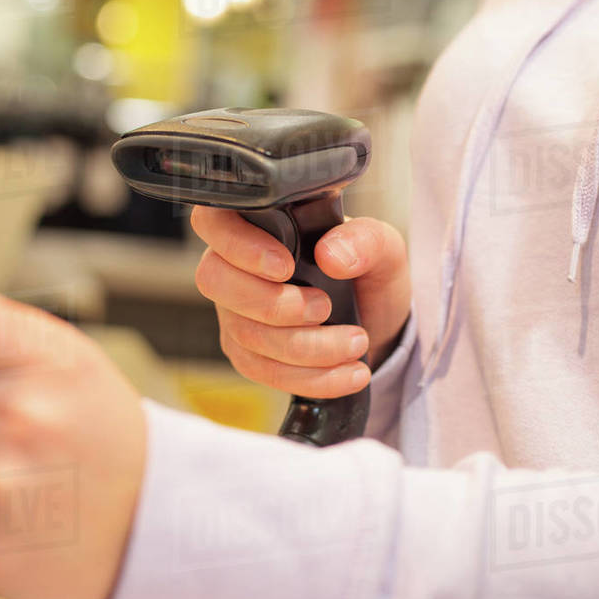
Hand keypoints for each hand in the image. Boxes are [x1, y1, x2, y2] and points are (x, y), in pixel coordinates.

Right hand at [191, 207, 409, 397]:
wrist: (376, 323)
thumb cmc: (367, 274)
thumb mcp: (383, 248)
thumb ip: (365, 240)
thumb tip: (330, 256)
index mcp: (260, 225)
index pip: (215, 221)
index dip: (239, 245)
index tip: (285, 266)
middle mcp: (236, 266)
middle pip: (216, 282)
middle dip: (274, 304)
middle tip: (325, 306)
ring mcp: (236, 312)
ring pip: (246, 333)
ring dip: (308, 346)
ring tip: (355, 342)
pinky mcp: (248, 353)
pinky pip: (264, 371)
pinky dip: (312, 377)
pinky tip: (349, 372)